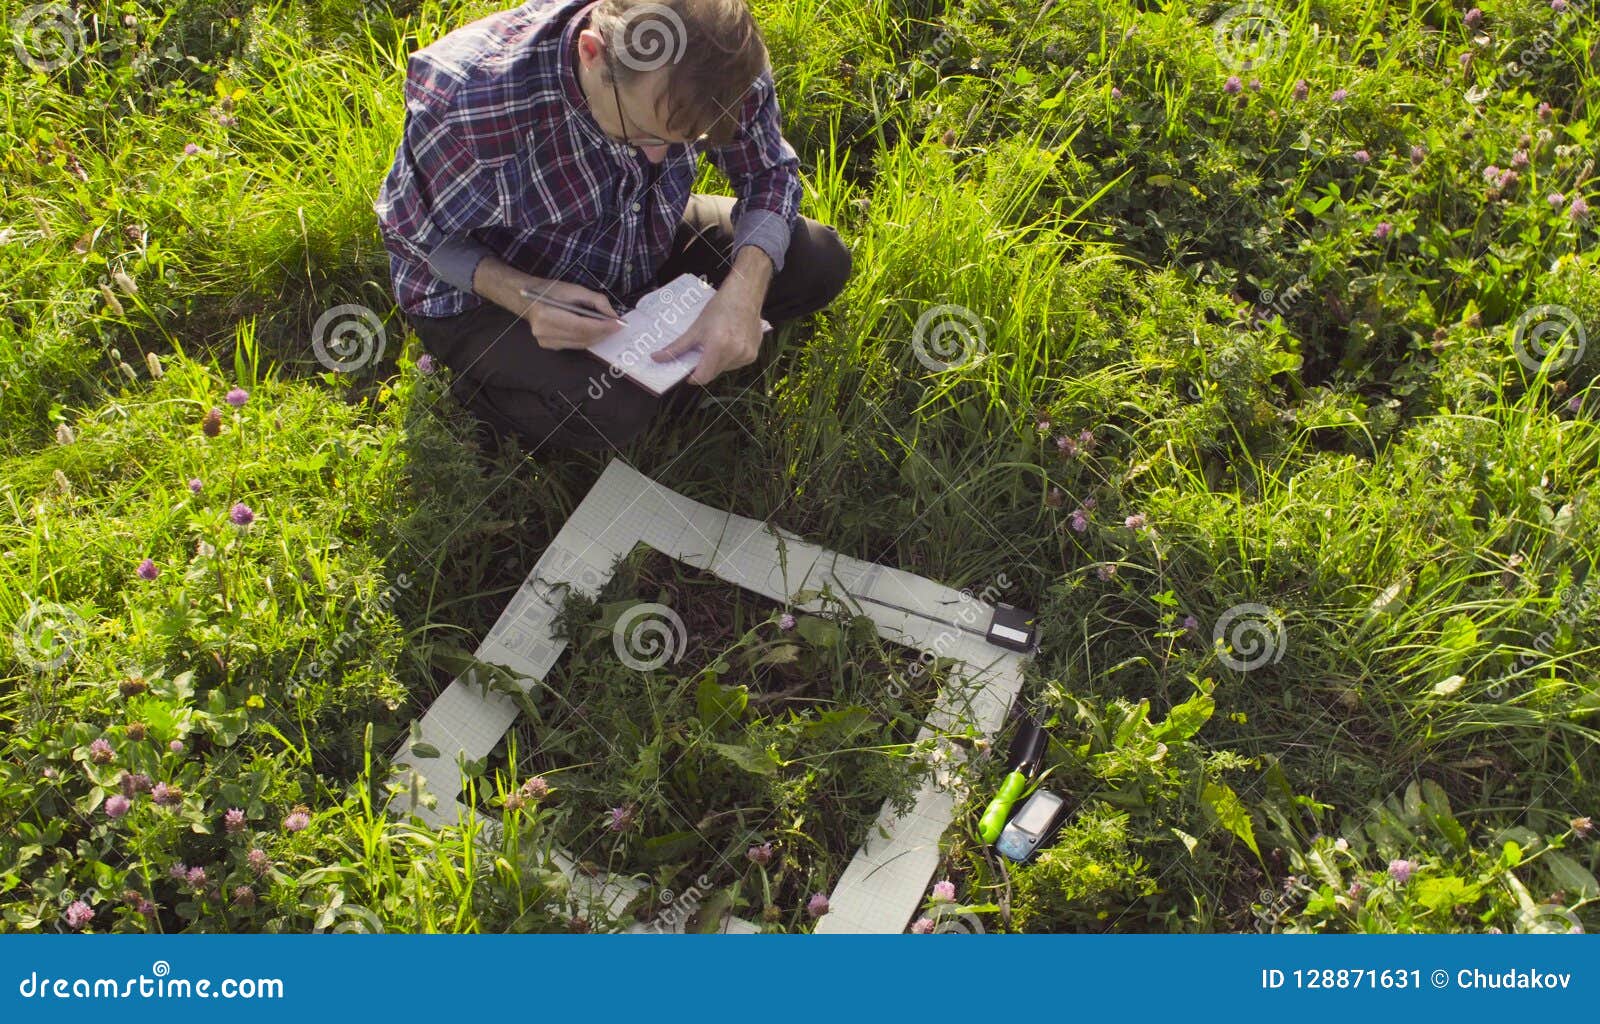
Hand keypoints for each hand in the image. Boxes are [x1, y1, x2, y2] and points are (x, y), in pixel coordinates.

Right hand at [520, 279, 622, 349]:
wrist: (526, 299)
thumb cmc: (550, 290)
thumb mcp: (574, 289)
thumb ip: (596, 301)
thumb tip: (614, 315)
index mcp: (547, 315)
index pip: (582, 326)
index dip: (603, 327)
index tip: (619, 324)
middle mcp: (544, 332)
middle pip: (583, 337)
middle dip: (603, 333)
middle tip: (617, 326)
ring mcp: (545, 341)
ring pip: (580, 344)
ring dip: (597, 337)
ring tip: (609, 329)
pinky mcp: (549, 346)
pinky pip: (574, 345)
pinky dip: (587, 339)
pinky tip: (595, 332)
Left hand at [651, 247, 773, 384]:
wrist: (745, 295)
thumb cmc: (720, 308)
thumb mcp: (695, 328)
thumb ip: (676, 347)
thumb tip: (656, 358)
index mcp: (718, 346)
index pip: (703, 376)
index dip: (693, 378)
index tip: (688, 374)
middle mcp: (735, 353)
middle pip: (714, 373)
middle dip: (705, 367)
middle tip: (701, 352)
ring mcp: (747, 354)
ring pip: (725, 369)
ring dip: (718, 363)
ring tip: (718, 343)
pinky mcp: (754, 354)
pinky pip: (737, 364)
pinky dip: (730, 358)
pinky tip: (730, 342)